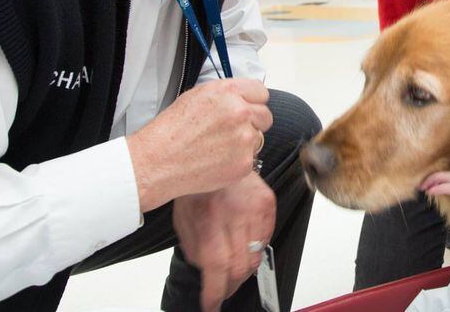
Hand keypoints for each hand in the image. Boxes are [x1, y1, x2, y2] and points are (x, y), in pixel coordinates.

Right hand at [127, 79, 270, 210]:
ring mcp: (244, 138)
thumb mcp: (196, 96)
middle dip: (253, 123)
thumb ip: (226, 95)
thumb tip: (243, 98)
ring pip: (258, 138)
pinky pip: (251, 158)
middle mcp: (240, 112)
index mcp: (228, 92)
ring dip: (245, 143)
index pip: (261, 91)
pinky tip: (217, 160)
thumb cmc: (171, 131)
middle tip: (232, 132)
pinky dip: (238, 160)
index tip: (248, 108)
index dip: (253, 101)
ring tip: (218, 147)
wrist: (157, 162)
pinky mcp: (244, 162)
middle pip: (265, 115)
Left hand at [174, 173, 275, 311]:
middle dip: (230, 286)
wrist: (213, 154)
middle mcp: (234, 214)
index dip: (216, 292)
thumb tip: (207, 275)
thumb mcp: (182, 221)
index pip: (218, 267)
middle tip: (222, 290)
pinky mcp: (268, 204)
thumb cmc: (196, 186)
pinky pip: (266, 239)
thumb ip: (194, 250)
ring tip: (231, 269)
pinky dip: (255, 249)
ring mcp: (255, 208)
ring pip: (255, 257)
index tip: (212, 303)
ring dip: (242, 270)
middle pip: (239, 267)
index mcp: (209, 219)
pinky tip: (243, 245)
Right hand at [420, 171, 449, 201]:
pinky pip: (443, 181)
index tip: (420, 188)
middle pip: (435, 176)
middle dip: (427, 181)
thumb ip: (441, 188)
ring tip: (425, 188)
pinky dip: (436, 184)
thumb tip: (429, 190)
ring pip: (439, 178)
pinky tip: (435, 189)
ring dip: (431, 183)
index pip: (434, 176)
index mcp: (449, 174)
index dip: (426, 181)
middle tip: (420, 187)